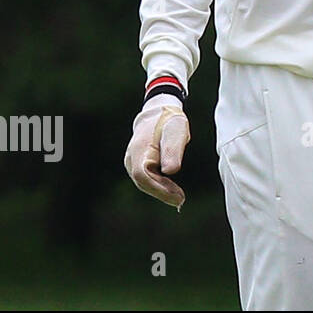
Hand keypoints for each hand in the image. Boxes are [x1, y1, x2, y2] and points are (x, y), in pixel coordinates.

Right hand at [124, 94, 190, 208]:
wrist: (157, 112)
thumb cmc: (169, 121)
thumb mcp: (177, 130)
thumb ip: (173, 149)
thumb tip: (170, 171)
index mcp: (139, 150)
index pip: (142, 176)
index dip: (159, 189)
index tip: (176, 197)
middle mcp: (131, 158)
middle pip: (143, 182)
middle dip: (162, 193)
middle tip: (181, 200)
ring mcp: (132, 161)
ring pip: (144, 182)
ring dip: (161, 191)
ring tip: (179, 197)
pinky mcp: (137, 163)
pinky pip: (146, 178)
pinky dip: (158, 185)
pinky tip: (172, 190)